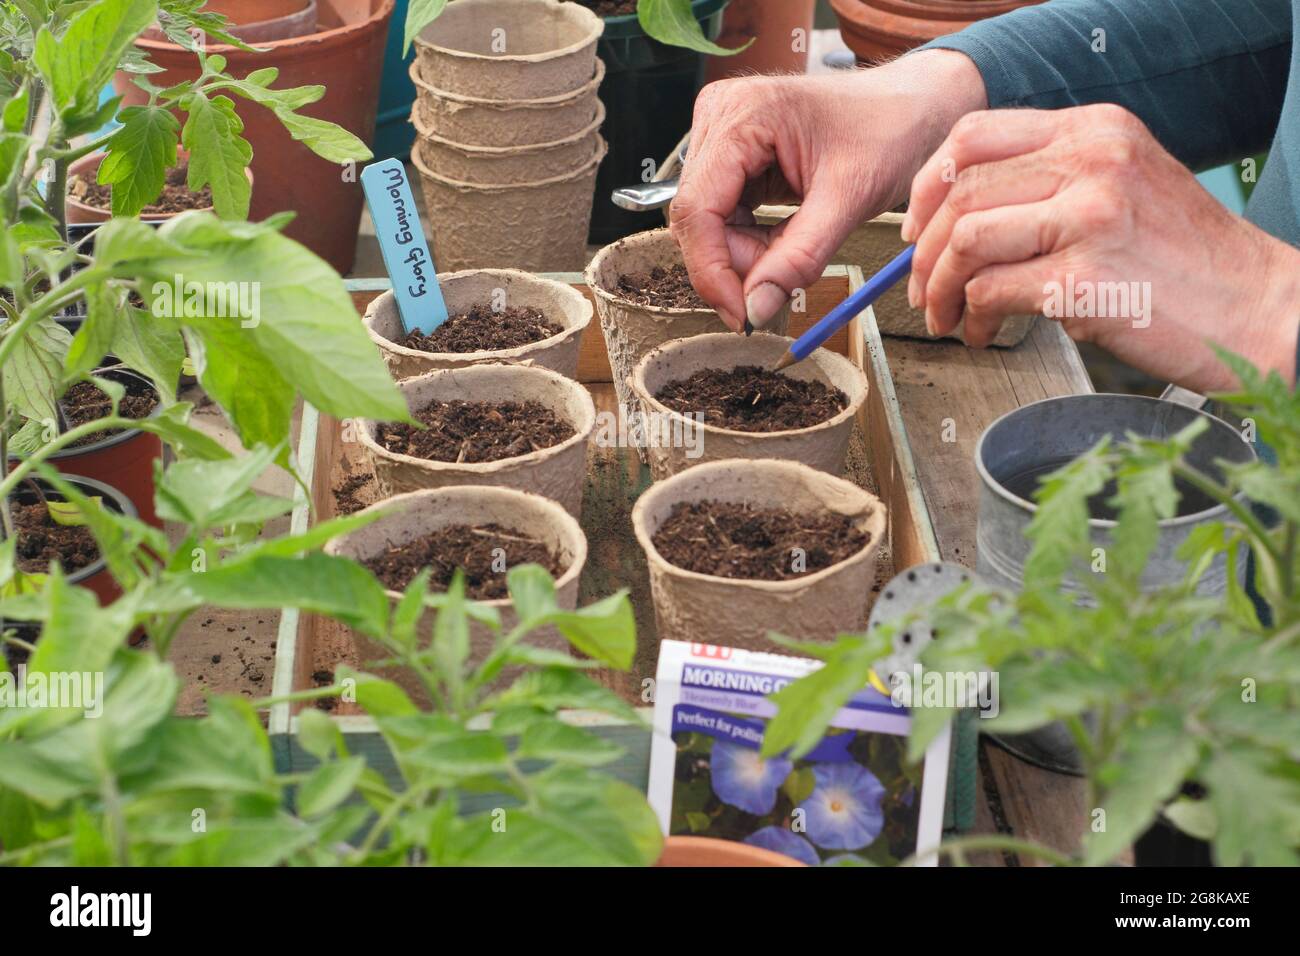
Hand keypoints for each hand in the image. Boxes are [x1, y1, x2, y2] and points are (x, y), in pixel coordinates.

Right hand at [671, 50, 987, 331]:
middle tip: (778, 290)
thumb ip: (799, 257)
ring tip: (795, 254)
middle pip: (697, 219)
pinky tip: (787, 240)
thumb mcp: (849, 199)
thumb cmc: (891, 131)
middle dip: (736, 264)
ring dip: (747, 256)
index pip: (697, 209)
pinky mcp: (733, 156)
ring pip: (709, 225)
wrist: (916, 107)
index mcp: (742, 114)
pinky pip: (725, 218)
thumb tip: (756, 309)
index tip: (743, 316)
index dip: (712, 270)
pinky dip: (754, 243)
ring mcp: (722, 135)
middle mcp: (720, 118)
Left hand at [903, 104, 1299, 389]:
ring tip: (948, 318)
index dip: (928, 184)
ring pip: (965, 241)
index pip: (975, 136)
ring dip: (939, 289)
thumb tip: (961, 217)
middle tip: (922, 287)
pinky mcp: (1083, 279)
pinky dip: (973, 318)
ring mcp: (1089, 218)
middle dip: (925, 250)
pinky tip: (984, 333)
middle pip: (959, 191)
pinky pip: (990, 292)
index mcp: (1097, 131)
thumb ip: (1054, 184)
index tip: (917, 227)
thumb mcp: (1126, 189)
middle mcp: (1092, 162)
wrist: (1259, 311)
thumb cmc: (1186, 263)